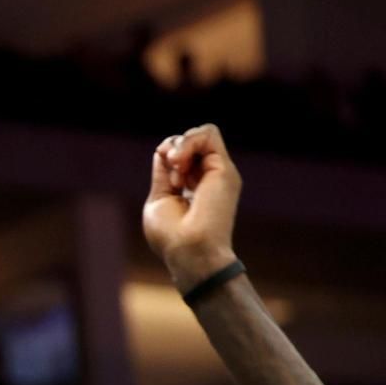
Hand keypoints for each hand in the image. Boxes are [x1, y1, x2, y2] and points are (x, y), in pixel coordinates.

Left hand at [143, 124, 242, 288]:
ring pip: (203, 133)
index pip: (181, 153)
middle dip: (173, 149)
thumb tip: (162, 149)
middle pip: (192, 141)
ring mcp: (219, 172)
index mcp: (194, 186)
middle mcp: (210, 177)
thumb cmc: (170, 236)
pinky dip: (189, 142)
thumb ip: (164, 173)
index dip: (167, 155)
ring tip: (177, 167)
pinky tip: (181, 164)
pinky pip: (209, 134)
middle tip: (172, 179)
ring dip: (181, 145)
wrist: (189, 250)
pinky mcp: (225, 169)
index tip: (167, 182)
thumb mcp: (160, 198)